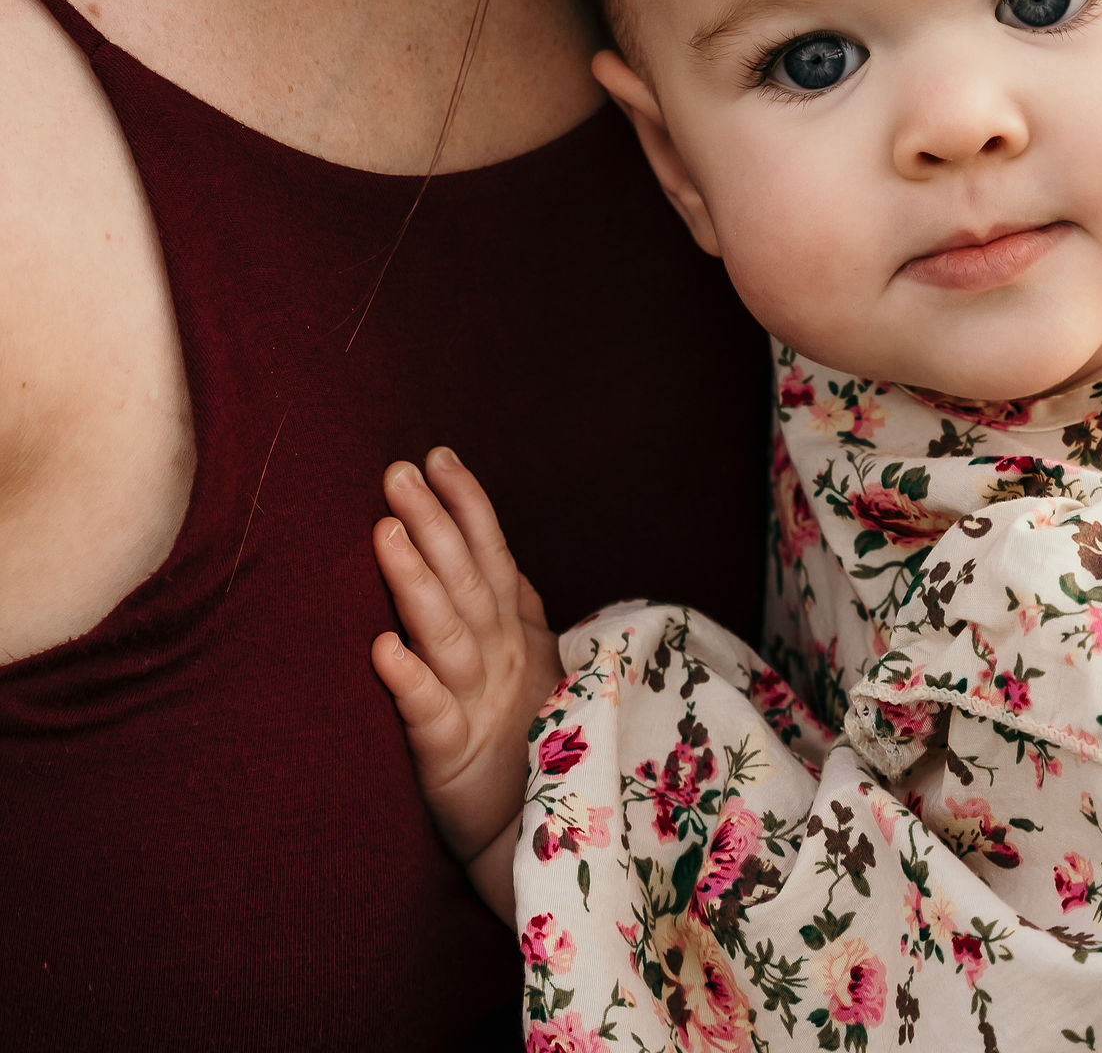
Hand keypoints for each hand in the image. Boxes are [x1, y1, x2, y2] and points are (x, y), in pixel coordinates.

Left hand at [371, 447, 561, 908]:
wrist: (528, 836)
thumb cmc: (521, 739)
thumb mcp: (529, 660)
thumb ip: (513, 603)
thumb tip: (493, 545)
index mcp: (516, 633)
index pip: (492, 554)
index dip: (468, 504)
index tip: (438, 455)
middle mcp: (500, 658)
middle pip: (466, 581)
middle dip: (435, 523)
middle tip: (397, 473)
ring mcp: (478, 705)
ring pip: (447, 633)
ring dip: (416, 582)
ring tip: (385, 531)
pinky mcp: (450, 758)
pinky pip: (429, 715)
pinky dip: (408, 680)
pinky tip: (382, 646)